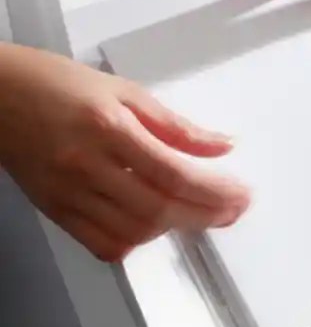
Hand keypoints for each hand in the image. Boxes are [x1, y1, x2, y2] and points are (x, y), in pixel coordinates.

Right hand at [0, 44, 249, 262]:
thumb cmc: (54, 84)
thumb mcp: (123, 91)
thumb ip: (175, 125)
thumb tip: (222, 146)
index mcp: (107, 127)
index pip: (173, 172)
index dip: (213, 190)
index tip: (241, 195)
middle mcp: (86, 164)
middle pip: (158, 207)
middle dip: (205, 214)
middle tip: (233, 210)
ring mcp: (67, 192)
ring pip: (132, 230)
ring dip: (174, 228)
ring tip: (201, 214)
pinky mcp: (53, 210)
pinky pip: (100, 242)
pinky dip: (134, 242)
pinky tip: (153, 227)